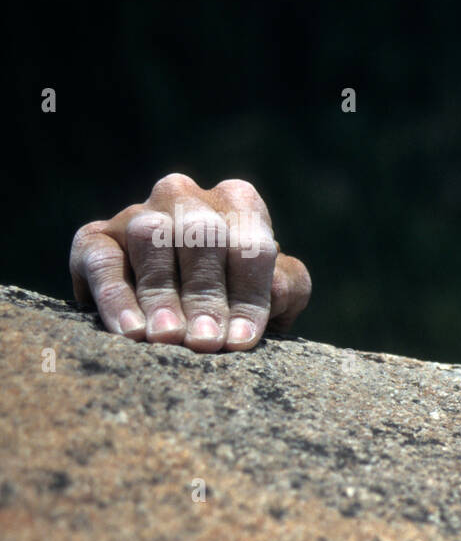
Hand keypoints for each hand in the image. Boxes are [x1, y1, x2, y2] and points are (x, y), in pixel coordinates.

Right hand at [69, 173, 310, 351]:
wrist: (181, 313)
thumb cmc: (241, 301)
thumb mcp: (276, 295)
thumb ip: (286, 287)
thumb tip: (273, 291)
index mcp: (239, 203)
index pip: (250, 246)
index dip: (248, 296)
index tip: (241, 339)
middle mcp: (187, 197)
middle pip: (201, 236)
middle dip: (206, 294)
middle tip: (206, 342)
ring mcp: (139, 213)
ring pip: (151, 238)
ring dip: (162, 293)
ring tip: (168, 338)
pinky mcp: (95, 238)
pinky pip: (102, 260)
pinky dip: (116, 296)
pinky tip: (131, 331)